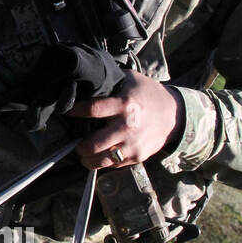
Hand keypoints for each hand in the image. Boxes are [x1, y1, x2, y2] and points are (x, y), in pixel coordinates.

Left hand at [66, 70, 184, 169]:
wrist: (175, 114)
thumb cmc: (148, 94)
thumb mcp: (131, 80)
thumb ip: (110, 81)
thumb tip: (86, 77)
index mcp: (124, 105)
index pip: (93, 110)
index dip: (75, 111)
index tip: (66, 112)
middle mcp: (127, 127)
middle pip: (93, 144)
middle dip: (80, 146)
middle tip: (76, 144)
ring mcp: (133, 144)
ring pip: (102, 160)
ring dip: (88, 160)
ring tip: (84, 154)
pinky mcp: (139, 156)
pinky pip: (115, 164)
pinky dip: (105, 162)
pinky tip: (101, 155)